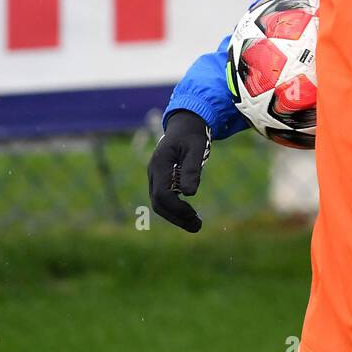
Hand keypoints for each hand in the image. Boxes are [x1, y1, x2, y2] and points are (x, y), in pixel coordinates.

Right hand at [147, 110, 211, 232]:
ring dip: (176, 216)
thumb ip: (192, 169)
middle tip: (198, 226)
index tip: (194, 215)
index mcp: (159, 164)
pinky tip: (191, 214)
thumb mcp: (196, 148)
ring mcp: (155, 176)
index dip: (177, 208)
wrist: (185, 125)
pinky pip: (164, 199)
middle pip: (158, 203)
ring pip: (159, 203)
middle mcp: (153, 172)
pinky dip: (175, 209)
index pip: (162, 194)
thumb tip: (189, 194)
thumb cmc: (192, 135)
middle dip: (176, 217)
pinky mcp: (160, 179)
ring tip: (196, 225)